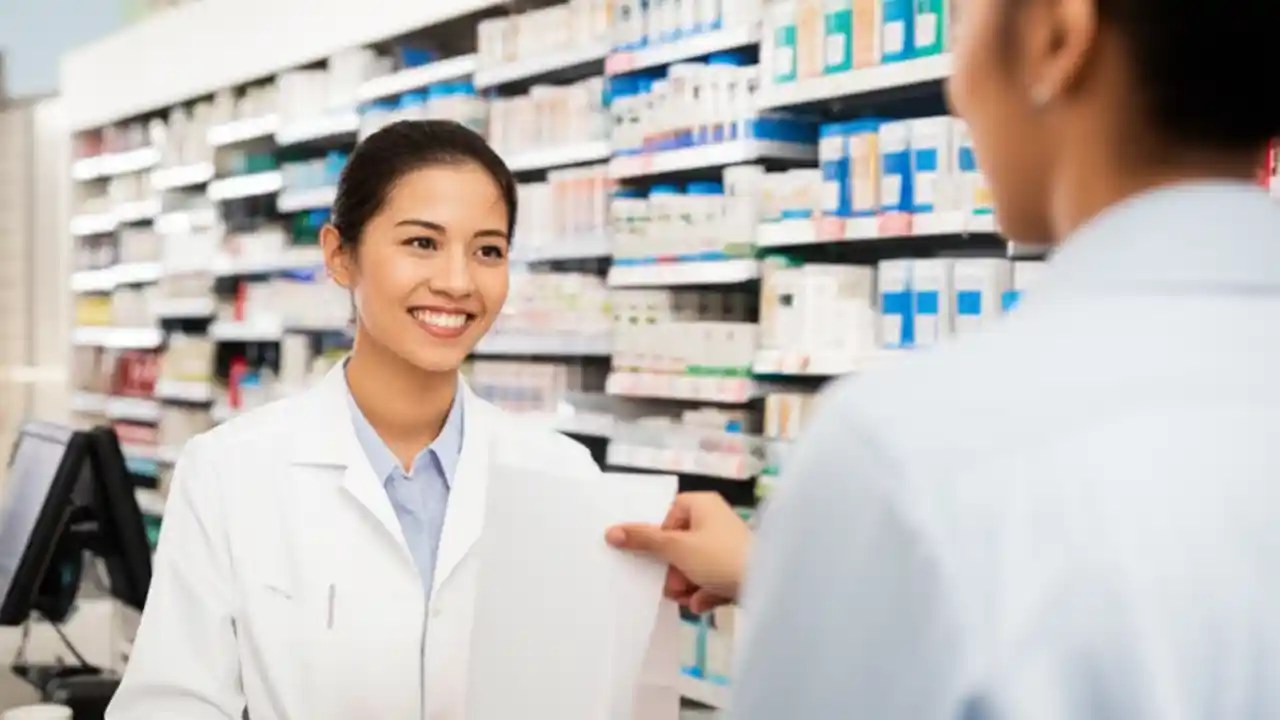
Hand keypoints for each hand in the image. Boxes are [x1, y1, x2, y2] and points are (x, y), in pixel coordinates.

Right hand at [605, 492, 751, 612]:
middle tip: (671, 585)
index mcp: (702, 504)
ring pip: (691, 565)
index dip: (657, 536)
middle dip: (671, 570)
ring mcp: (726, 546)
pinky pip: (708, 579)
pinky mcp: (734, 569)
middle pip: (678, 544)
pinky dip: (703, 592)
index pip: (668, 514)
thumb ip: (643, 540)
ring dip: (685, 585)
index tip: (649, 554)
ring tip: (688, 597)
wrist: (767, 585)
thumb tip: (610, 531)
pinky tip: (703, 604)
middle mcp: (715, 520)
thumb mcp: (676, 547)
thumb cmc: (719, 556)